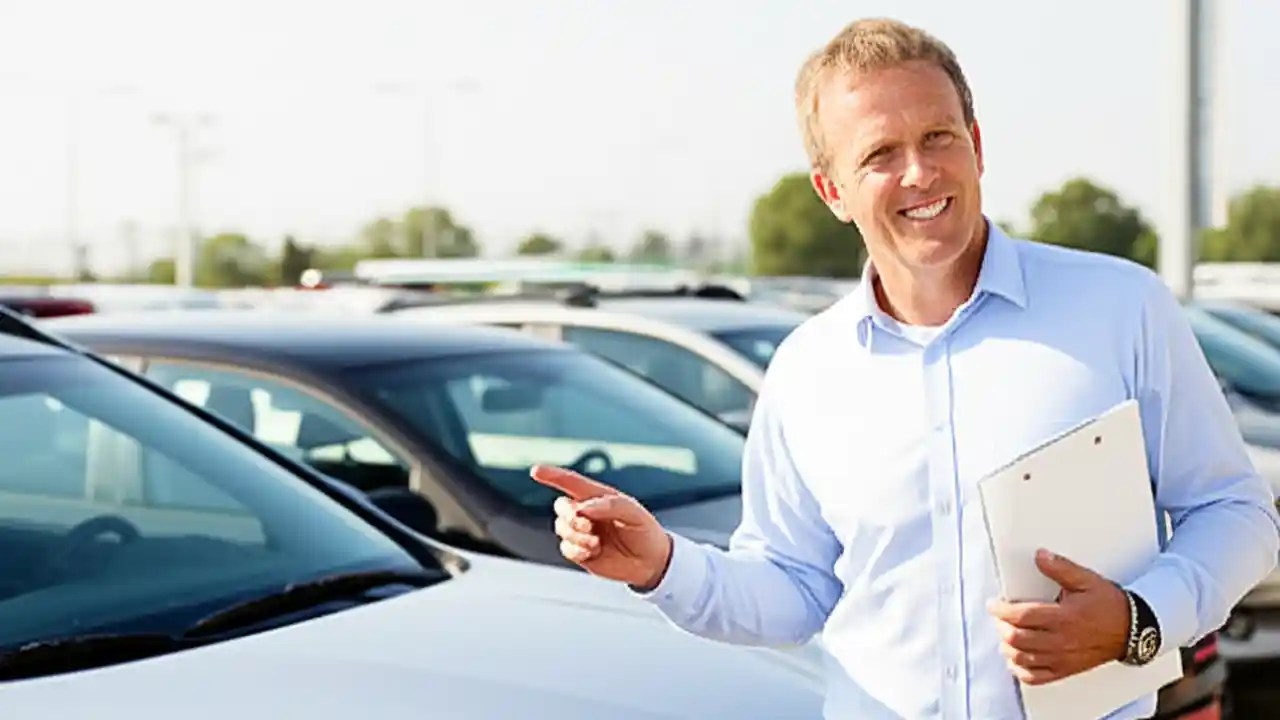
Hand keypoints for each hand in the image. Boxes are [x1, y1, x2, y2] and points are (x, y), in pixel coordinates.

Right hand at [530, 464, 672, 590]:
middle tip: (588, 526)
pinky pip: (566, 548)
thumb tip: (582, 508)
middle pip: (561, 506)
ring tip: (597, 543)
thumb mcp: (634, 513)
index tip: (535, 471)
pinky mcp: (580, 552)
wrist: (650, 562)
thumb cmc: (644, 531)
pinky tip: (595, 552)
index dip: (553, 475)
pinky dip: (578, 550)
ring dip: (577, 535)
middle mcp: (586, 512)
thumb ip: (609, 505)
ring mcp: (581, 532)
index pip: (571, 482)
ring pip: (561, 528)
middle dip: (570, 515)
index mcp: (598, 497)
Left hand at [987, 549, 1129, 685]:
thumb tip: (1040, 556)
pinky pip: (1036, 677)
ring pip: (1023, 658)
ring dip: (1008, 646)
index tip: (994, 604)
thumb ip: (1061, 568)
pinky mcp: (1066, 669)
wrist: (1133, 630)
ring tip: (1005, 634)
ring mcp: (1062, 659)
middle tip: (999, 617)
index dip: (1001, 610)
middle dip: (1001, 626)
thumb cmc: (1109, 606)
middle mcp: (1061, 641)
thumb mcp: (1087, 580)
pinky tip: (1016, 659)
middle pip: (1018, 638)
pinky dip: (1020, 670)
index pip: (1022, 616)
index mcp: (1063, 617)